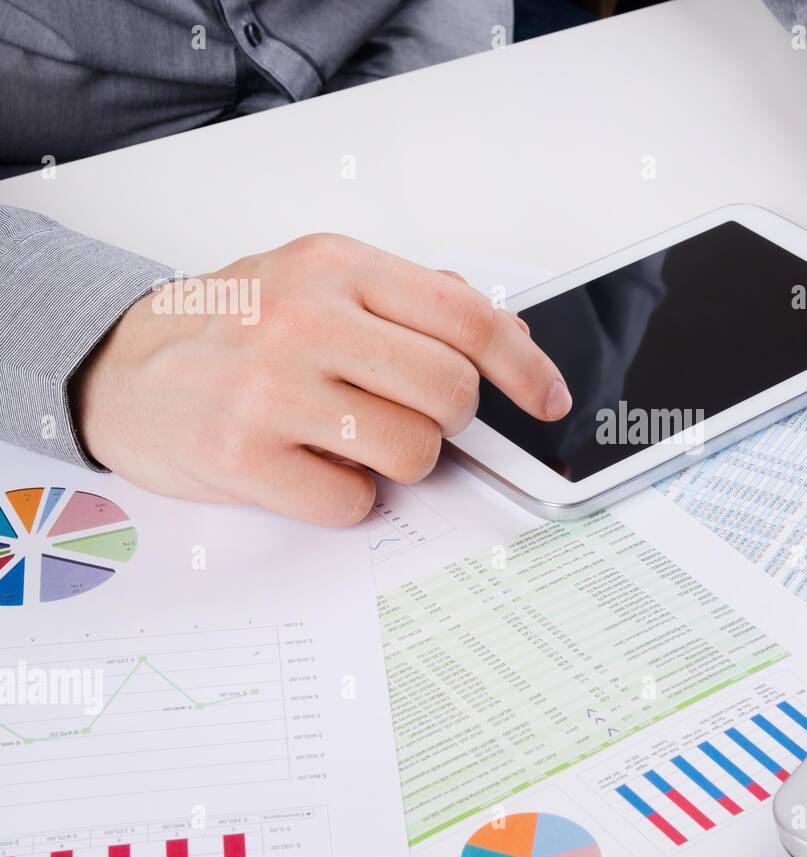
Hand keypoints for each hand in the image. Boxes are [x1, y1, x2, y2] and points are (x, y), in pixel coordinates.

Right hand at [74, 233, 571, 524]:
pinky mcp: (240, 455)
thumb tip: (506, 335)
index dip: (526, 368)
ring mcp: (270, 387)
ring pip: (413, 453)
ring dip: (400, 461)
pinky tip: (310, 467)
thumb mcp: (320, 281)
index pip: (469, 318)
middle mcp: (306, 319)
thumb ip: (412, 301)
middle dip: (448, 419)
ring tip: (352, 440)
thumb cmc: (233, 326)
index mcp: (338, 266)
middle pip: (451, 393)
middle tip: (407, 414)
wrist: (121, 367)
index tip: (548, 399)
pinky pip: (351, 502)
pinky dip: (345, 497)